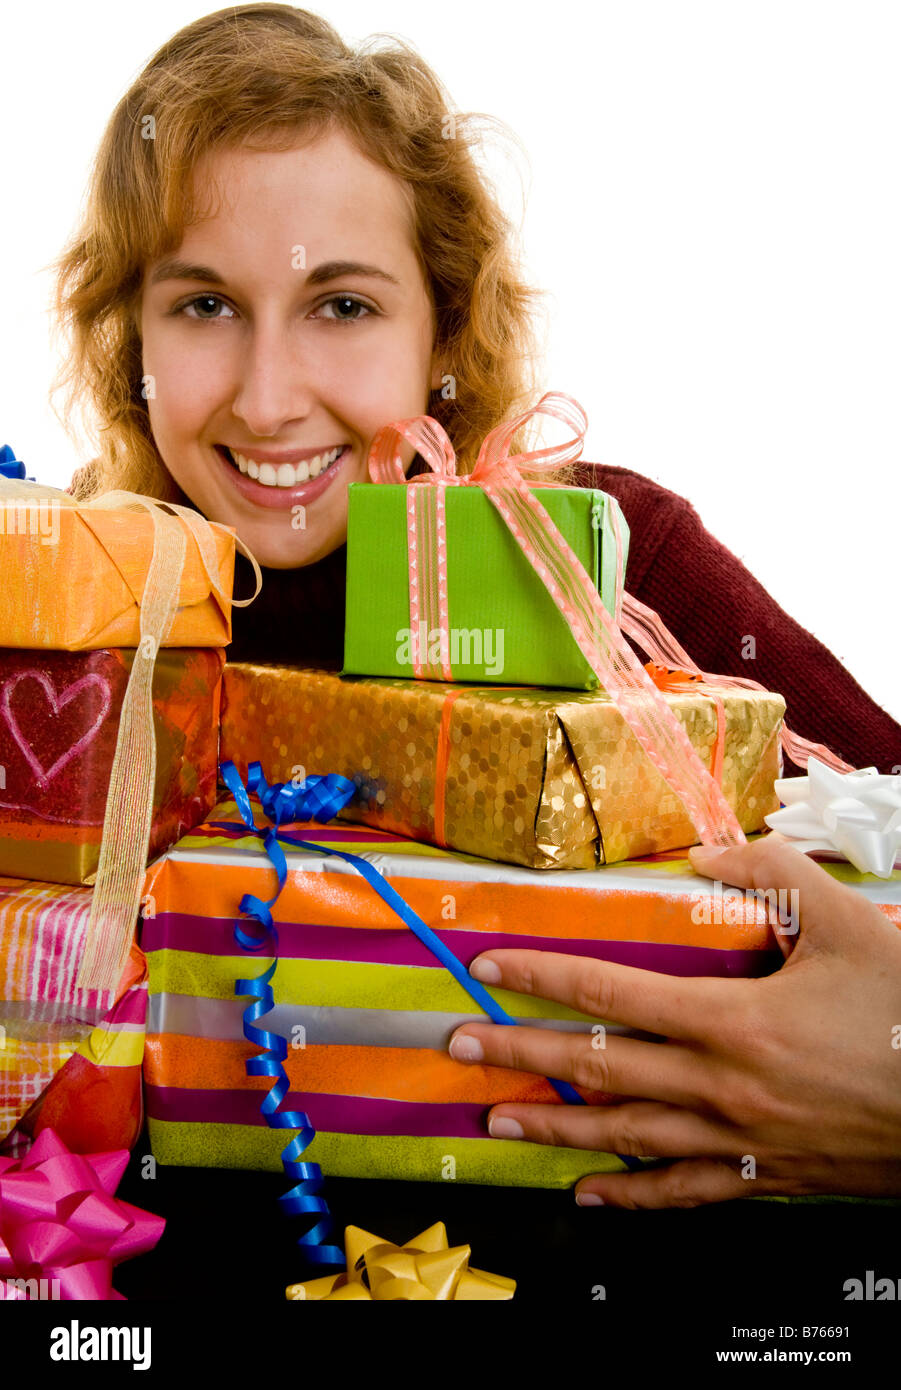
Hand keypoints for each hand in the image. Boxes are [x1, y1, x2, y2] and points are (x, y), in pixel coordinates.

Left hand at [448, 834, 900, 1206]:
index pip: (612, 994)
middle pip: (598, 1068)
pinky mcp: (763, 1174)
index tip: (491, 967)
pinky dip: (632, 1198)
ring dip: (555, 1129)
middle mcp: (720, 1085)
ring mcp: (738, 1138)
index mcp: (733, 1021)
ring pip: (625, 1136)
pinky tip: (591, 1197)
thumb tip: (705, 855)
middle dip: (521, 1055)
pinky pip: (684, 1193)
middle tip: (460, 1047)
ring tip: (498, 1123)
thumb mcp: (849, 923)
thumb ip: (774, 873)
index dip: (543, 977)